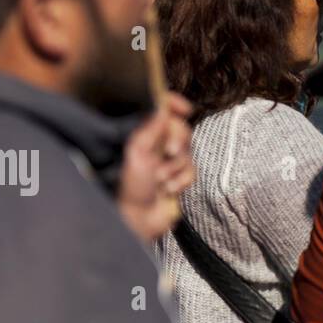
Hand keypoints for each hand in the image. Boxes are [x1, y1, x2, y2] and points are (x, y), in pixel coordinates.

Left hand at [117, 91, 194, 242]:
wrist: (138, 218)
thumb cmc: (131, 185)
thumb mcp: (138, 152)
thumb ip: (151, 128)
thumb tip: (162, 105)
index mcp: (141, 136)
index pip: (160, 111)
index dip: (174, 105)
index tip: (184, 108)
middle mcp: (155, 146)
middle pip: (181, 129)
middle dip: (179, 140)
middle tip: (169, 152)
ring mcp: (168, 162)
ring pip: (188, 152)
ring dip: (175, 167)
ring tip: (159, 180)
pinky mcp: (178, 178)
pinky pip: (192, 171)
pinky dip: (181, 181)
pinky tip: (168, 190)